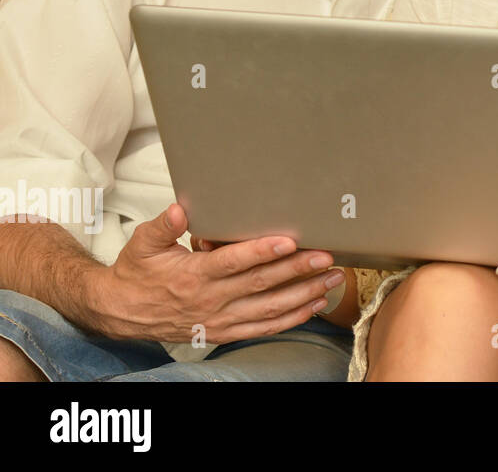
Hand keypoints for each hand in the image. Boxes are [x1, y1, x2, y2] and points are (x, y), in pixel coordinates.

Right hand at [87, 204, 341, 343]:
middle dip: (298, 270)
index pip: (233, 262)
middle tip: (327, 257)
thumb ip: (163, 226)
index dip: (262, 252)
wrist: (120, 313)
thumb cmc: (136, 272)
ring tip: (332, 280)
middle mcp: (210, 300)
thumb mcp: (142, 244)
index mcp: (193, 275)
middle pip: (261, 285)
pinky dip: (292, 319)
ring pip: (270, 309)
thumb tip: (180, 209)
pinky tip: (314, 306)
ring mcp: (220, 319)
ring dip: (304, 294)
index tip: (290, 242)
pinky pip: (264, 328)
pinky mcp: (224, 332)